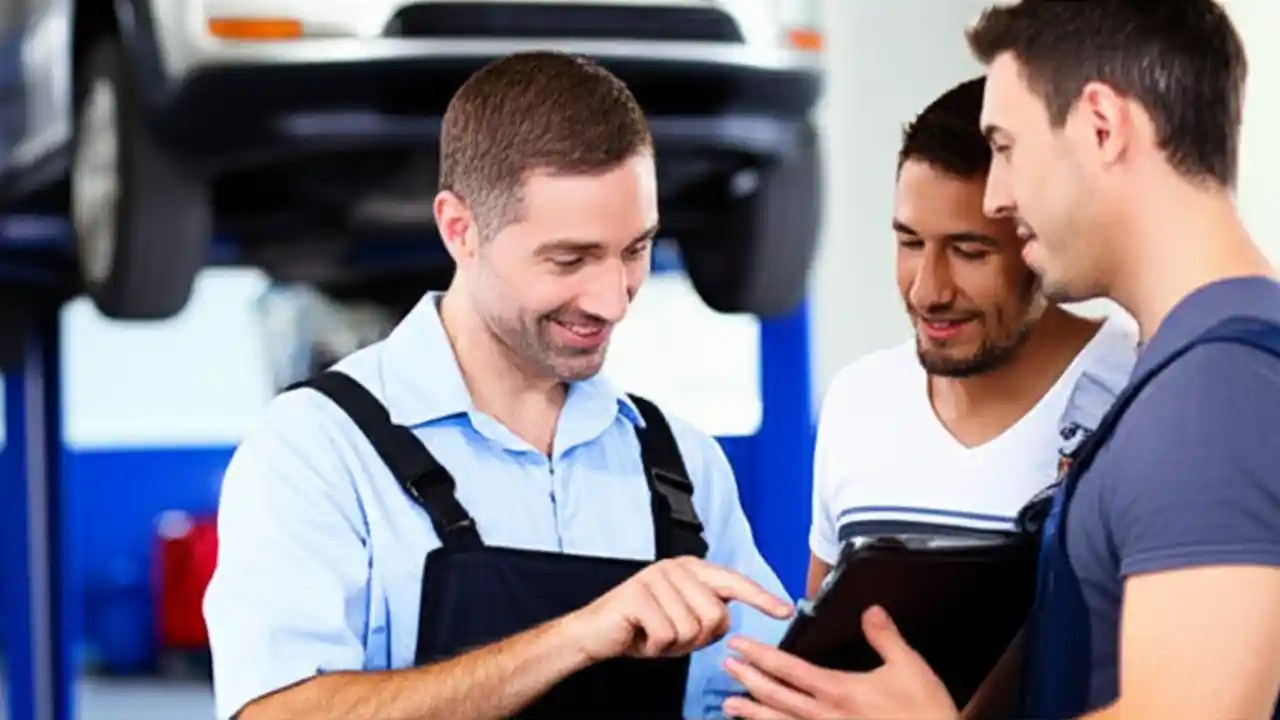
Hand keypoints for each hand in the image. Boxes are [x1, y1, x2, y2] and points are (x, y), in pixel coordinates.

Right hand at [566, 556, 793, 661]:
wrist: (594, 635)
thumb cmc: (640, 629)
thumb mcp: (682, 620)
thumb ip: (707, 613)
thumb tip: (729, 620)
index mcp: (689, 569)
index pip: (733, 581)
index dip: (761, 598)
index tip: (785, 610)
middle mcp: (675, 568)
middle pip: (716, 615)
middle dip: (698, 639)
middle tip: (672, 637)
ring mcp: (656, 578)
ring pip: (693, 629)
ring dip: (675, 645)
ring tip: (655, 635)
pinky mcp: (638, 595)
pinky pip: (669, 636)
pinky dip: (657, 648)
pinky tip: (643, 637)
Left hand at [721, 605, 957, 719]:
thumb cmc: (924, 712)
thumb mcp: (909, 667)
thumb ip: (885, 637)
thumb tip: (870, 610)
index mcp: (839, 691)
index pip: (789, 669)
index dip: (761, 656)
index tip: (739, 646)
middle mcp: (826, 716)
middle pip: (776, 697)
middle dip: (749, 680)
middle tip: (726, 667)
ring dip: (753, 713)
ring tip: (729, 704)